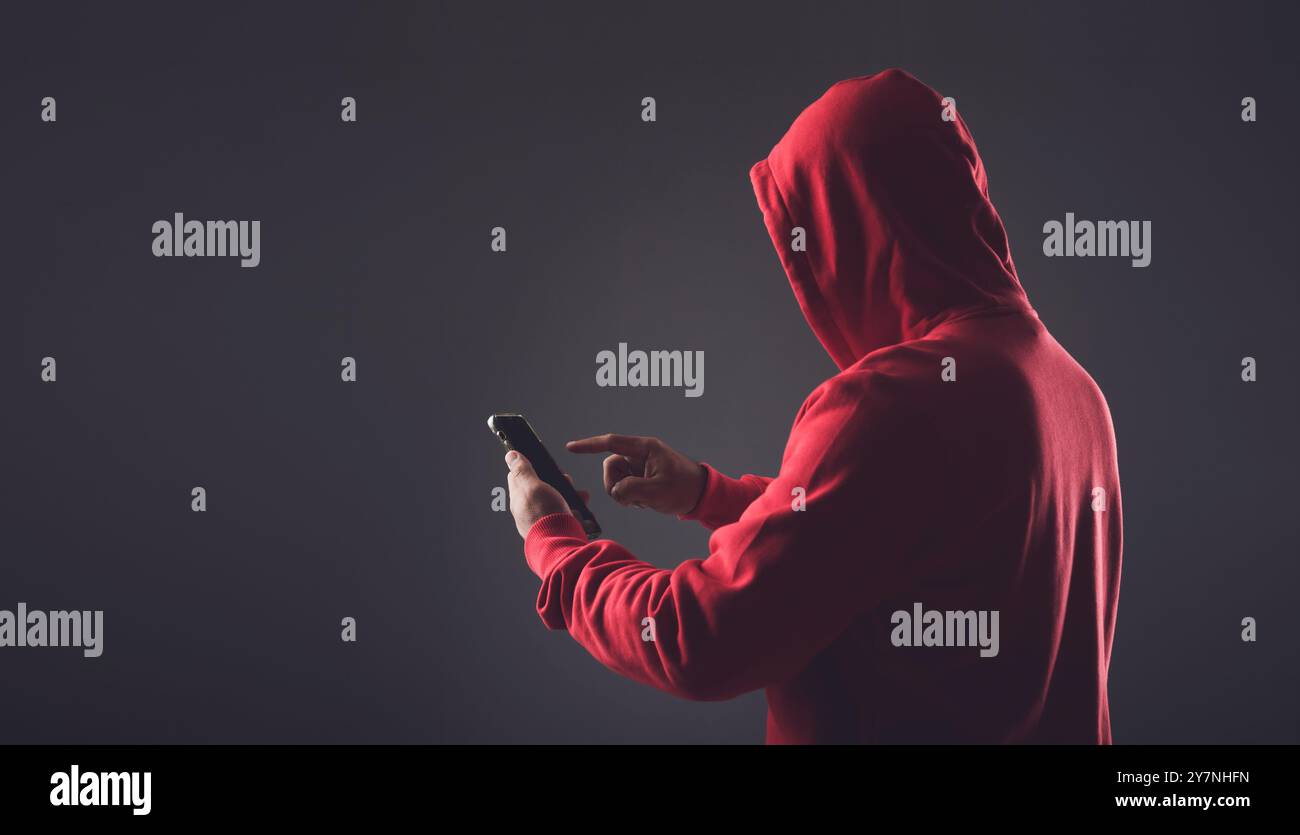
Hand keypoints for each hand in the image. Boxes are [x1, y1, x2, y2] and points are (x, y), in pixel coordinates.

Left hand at [504, 451, 589, 538]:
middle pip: (539, 488)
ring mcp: (541, 520)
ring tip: (579, 494)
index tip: (544, 463)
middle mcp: (527, 511)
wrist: (560, 545)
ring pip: (555, 500)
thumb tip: (510, 455)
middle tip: (565, 479)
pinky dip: (574, 508)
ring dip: (568, 493)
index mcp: (518, 499)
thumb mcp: (532, 486)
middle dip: (555, 481)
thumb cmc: (545, 515)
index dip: (532, 466)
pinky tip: (580, 508)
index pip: (519, 477)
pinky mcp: (555, 528)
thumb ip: (522, 470)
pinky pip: (564, 513)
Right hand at [565, 433, 705, 514]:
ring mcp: (640, 466)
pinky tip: (646, 502)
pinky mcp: (641, 477)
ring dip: (624, 493)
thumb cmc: (685, 488)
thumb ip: (631, 490)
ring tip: (643, 501)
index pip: (611, 443)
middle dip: (615, 485)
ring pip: (616, 479)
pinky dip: (630, 497)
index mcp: (645, 449)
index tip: (571, 447)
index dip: (589, 445)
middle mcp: (640, 454)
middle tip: (631, 499)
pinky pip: (624, 486)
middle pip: (611, 467)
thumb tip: (615, 491)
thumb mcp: (658, 492)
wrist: (701, 495)